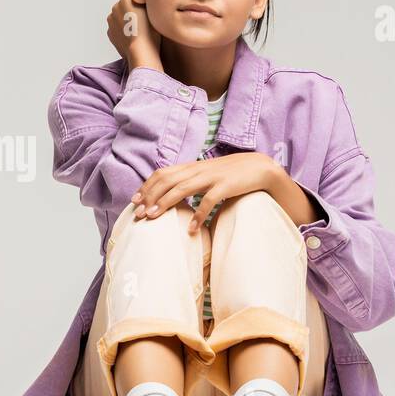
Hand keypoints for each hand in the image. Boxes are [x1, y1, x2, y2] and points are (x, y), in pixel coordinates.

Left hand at [106, 0, 161, 65]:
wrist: (141, 50)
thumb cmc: (149, 31)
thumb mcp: (152, 9)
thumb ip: (146, 0)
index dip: (142, 3)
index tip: (148, 11)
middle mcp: (115, 7)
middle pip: (126, 6)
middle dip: (133, 11)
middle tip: (144, 21)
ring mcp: (111, 21)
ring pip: (121, 17)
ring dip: (127, 21)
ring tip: (138, 30)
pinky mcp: (110, 32)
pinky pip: (117, 28)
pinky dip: (123, 31)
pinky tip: (132, 36)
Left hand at [130, 152, 280, 232]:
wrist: (260, 167)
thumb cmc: (230, 174)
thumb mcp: (206, 173)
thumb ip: (189, 180)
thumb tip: (169, 194)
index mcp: (191, 166)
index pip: (162, 173)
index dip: (146, 186)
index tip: (134, 201)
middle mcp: (198, 169)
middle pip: (167, 181)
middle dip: (150, 197)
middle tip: (138, 213)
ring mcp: (211, 177)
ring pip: (182, 188)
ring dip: (165, 203)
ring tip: (153, 217)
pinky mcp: (226, 186)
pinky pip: (208, 201)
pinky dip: (198, 215)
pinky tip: (191, 229)